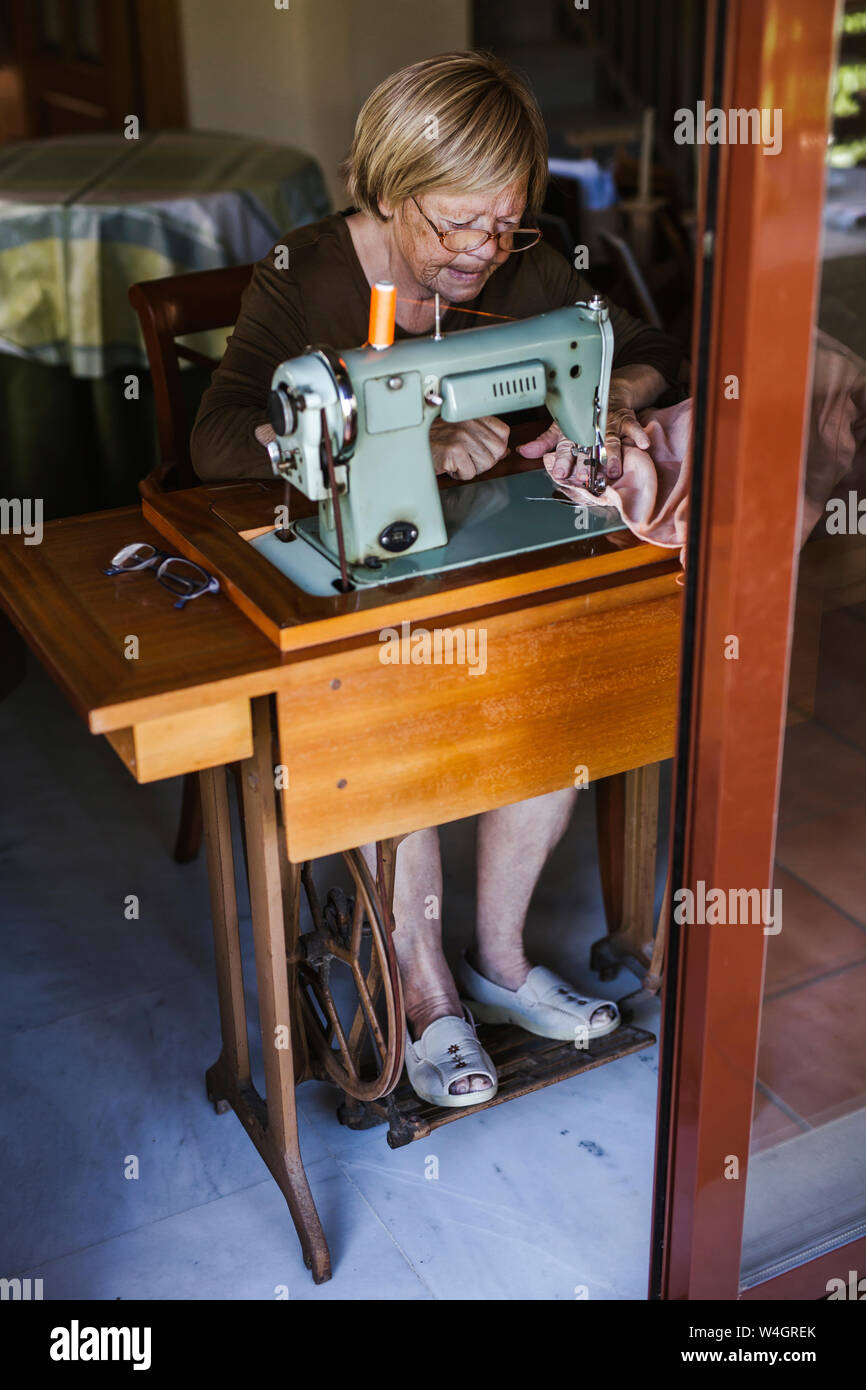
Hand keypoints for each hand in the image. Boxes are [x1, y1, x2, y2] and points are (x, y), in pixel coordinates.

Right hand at [430, 415, 509, 479]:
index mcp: (473, 414)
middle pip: (498, 451)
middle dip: (482, 460)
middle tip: (464, 456)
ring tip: (455, 459)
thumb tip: (505, 451)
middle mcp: (469, 421)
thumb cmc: (434, 441)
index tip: (476, 449)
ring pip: (486, 464)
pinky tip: (448, 464)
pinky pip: (470, 473)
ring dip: (470, 468)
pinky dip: (459, 474)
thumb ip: (485, 438)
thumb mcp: (462, 432)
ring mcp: (462, 435)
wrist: (410, 445)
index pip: (503, 433)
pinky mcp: (453, 451)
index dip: (493, 448)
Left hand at [517, 376, 652, 483]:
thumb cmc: (584, 412)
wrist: (608, 388)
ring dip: (612, 456)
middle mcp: (590, 428)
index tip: (560, 474)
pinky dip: (639, 434)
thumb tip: (523, 451)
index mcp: (573, 432)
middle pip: (588, 448)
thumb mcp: (562, 426)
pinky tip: (643, 444)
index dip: (563, 461)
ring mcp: (608, 423)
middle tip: (584, 477)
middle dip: (586, 463)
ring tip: (612, 470)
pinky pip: (632, 426)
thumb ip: (544, 441)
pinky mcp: (625, 418)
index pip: (567, 449)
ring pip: (610, 440)